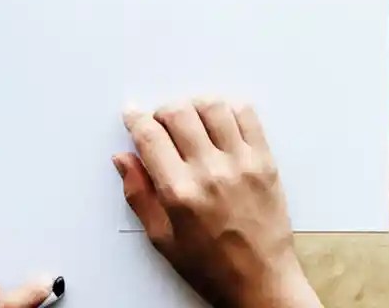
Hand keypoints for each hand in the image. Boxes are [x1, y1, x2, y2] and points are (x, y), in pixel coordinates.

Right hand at [115, 99, 321, 307]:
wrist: (261, 282)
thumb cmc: (212, 267)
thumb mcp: (162, 238)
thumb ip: (139, 194)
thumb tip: (124, 159)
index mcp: (179, 193)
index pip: (150, 136)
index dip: (136, 119)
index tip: (133, 114)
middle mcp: (210, 172)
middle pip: (178, 112)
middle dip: (162, 111)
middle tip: (161, 123)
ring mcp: (241, 164)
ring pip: (213, 107)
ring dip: (194, 106)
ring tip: (191, 121)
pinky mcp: (265, 162)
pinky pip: (247, 116)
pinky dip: (229, 109)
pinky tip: (220, 123)